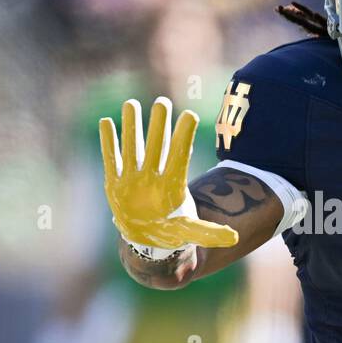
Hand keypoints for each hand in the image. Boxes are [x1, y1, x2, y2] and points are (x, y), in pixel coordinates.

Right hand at [98, 97, 237, 250]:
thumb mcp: (190, 232)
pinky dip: (108, 143)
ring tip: (131, 104)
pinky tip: (107, 122)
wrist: (147, 239)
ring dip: (131, 126)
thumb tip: (235, 237)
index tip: (191, 115)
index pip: (179, 155)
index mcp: (172, 183)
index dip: (184, 136)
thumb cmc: (172, 231)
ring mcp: (133, 177)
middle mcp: (154, 175)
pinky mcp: (116, 183)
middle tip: (162, 102)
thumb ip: (209, 233)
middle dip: (158, 125)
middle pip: (156, 145)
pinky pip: (111, 160)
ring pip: (132, 146)